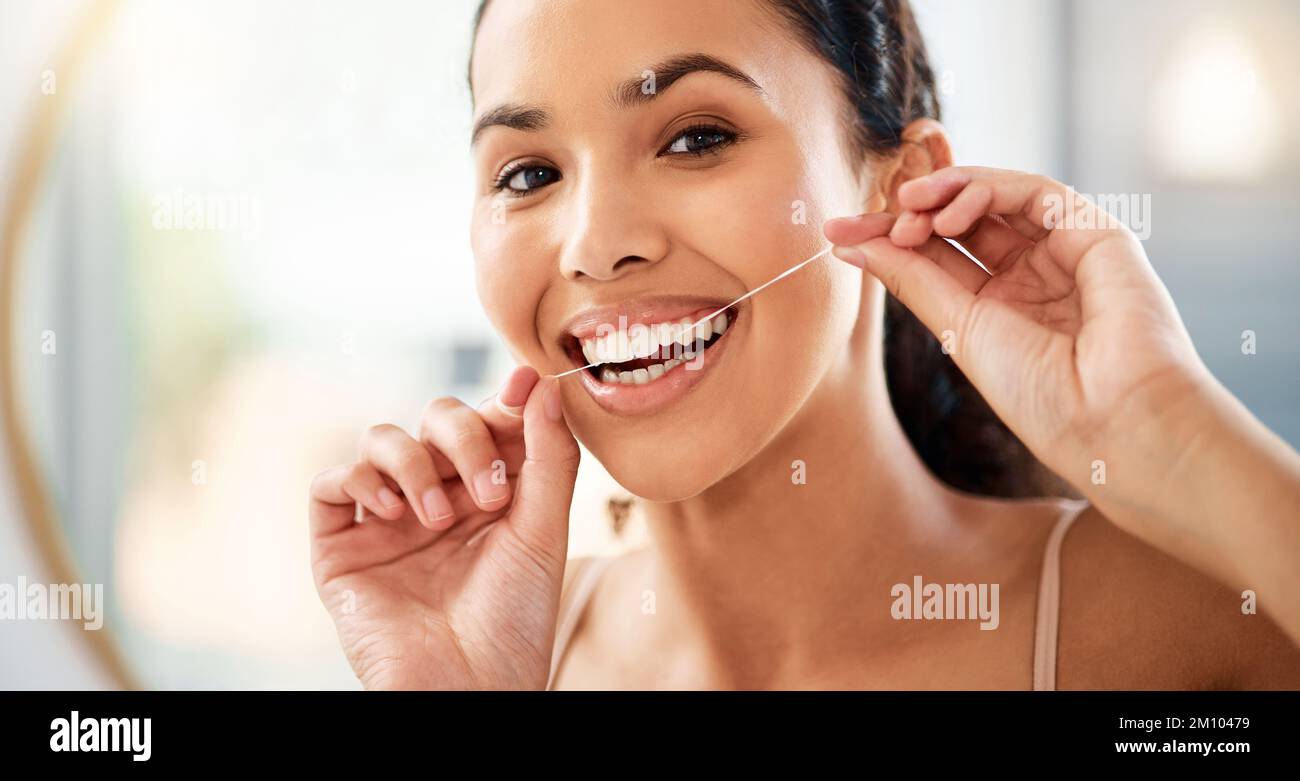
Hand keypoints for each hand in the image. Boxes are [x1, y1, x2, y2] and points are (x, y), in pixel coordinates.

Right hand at [309, 367, 580, 689]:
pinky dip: (357, 479)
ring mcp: (386, 520)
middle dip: (464, 439)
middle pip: (437, 420)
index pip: (489, 421)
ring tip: (437, 517)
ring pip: (381, 438)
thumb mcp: (544, 532)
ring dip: (413, 463)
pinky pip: (329, 484)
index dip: (505, 398)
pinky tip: (392, 511)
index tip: (525, 382)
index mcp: (488, 491)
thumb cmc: (513, 619)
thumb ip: (549, 457)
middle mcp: (437, 496)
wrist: (469, 688)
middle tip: (489, 493)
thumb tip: (544, 384)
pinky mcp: (341, 547)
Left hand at [823, 166, 1211, 538]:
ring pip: (995, 198)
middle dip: (909, 211)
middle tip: (866, 219)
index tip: (836, 232)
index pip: (935, 255)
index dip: (887, 238)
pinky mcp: (1096, 232)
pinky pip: (1035, 192)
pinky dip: (987, 189)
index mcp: (997, 307)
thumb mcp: (958, 331)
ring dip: (945, 192)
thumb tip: (850, 245)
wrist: (1113, 419)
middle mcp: (1030, 276)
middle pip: (960, 222)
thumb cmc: (1041, 395)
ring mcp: (1063, 251)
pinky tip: (949, 211)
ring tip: (908, 209)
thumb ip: (911, 280)